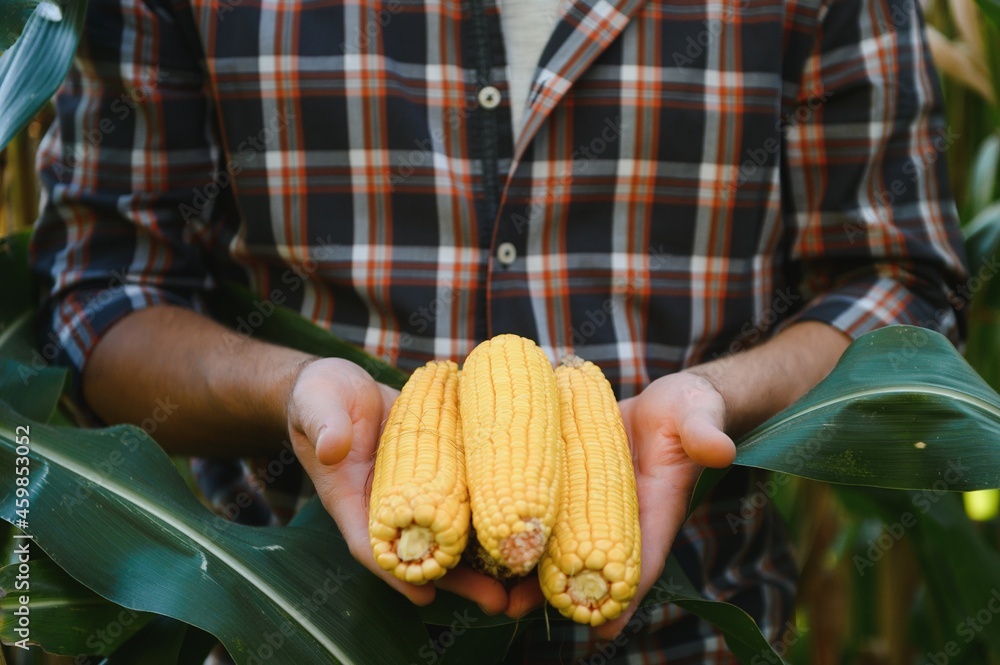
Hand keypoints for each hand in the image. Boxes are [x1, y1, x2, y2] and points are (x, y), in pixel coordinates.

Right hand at [286, 358, 506, 612]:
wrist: (347, 384)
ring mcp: (421, 493)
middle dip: (461, 579)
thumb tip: (333, 448)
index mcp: (353, 501)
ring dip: (488, 558)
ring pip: (456, 534)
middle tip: (497, 602)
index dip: (398, 572)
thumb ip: (324, 426)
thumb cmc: (322, 397)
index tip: (425, 593)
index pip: (372, 545)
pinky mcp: (444, 472)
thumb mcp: (317, 405)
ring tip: (525, 581)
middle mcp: (391, 507)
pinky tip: (532, 528)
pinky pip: (470, 499)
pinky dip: (498, 515)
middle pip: (426, 552)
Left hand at [505, 371, 734, 636]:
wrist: (661, 400)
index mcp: (654, 512)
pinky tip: (478, 535)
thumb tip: (719, 449)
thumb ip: (704, 433)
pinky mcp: (567, 484)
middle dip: (553, 590)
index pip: (639, 559)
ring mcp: (588, 503)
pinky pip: (541, 511)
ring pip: (555, 543)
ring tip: (489, 588)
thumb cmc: (689, 411)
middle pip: (584, 563)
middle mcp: (617, 517)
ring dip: (525, 566)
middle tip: (516, 609)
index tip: (599, 627)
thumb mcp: (698, 416)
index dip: (620, 596)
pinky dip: (515, 524)